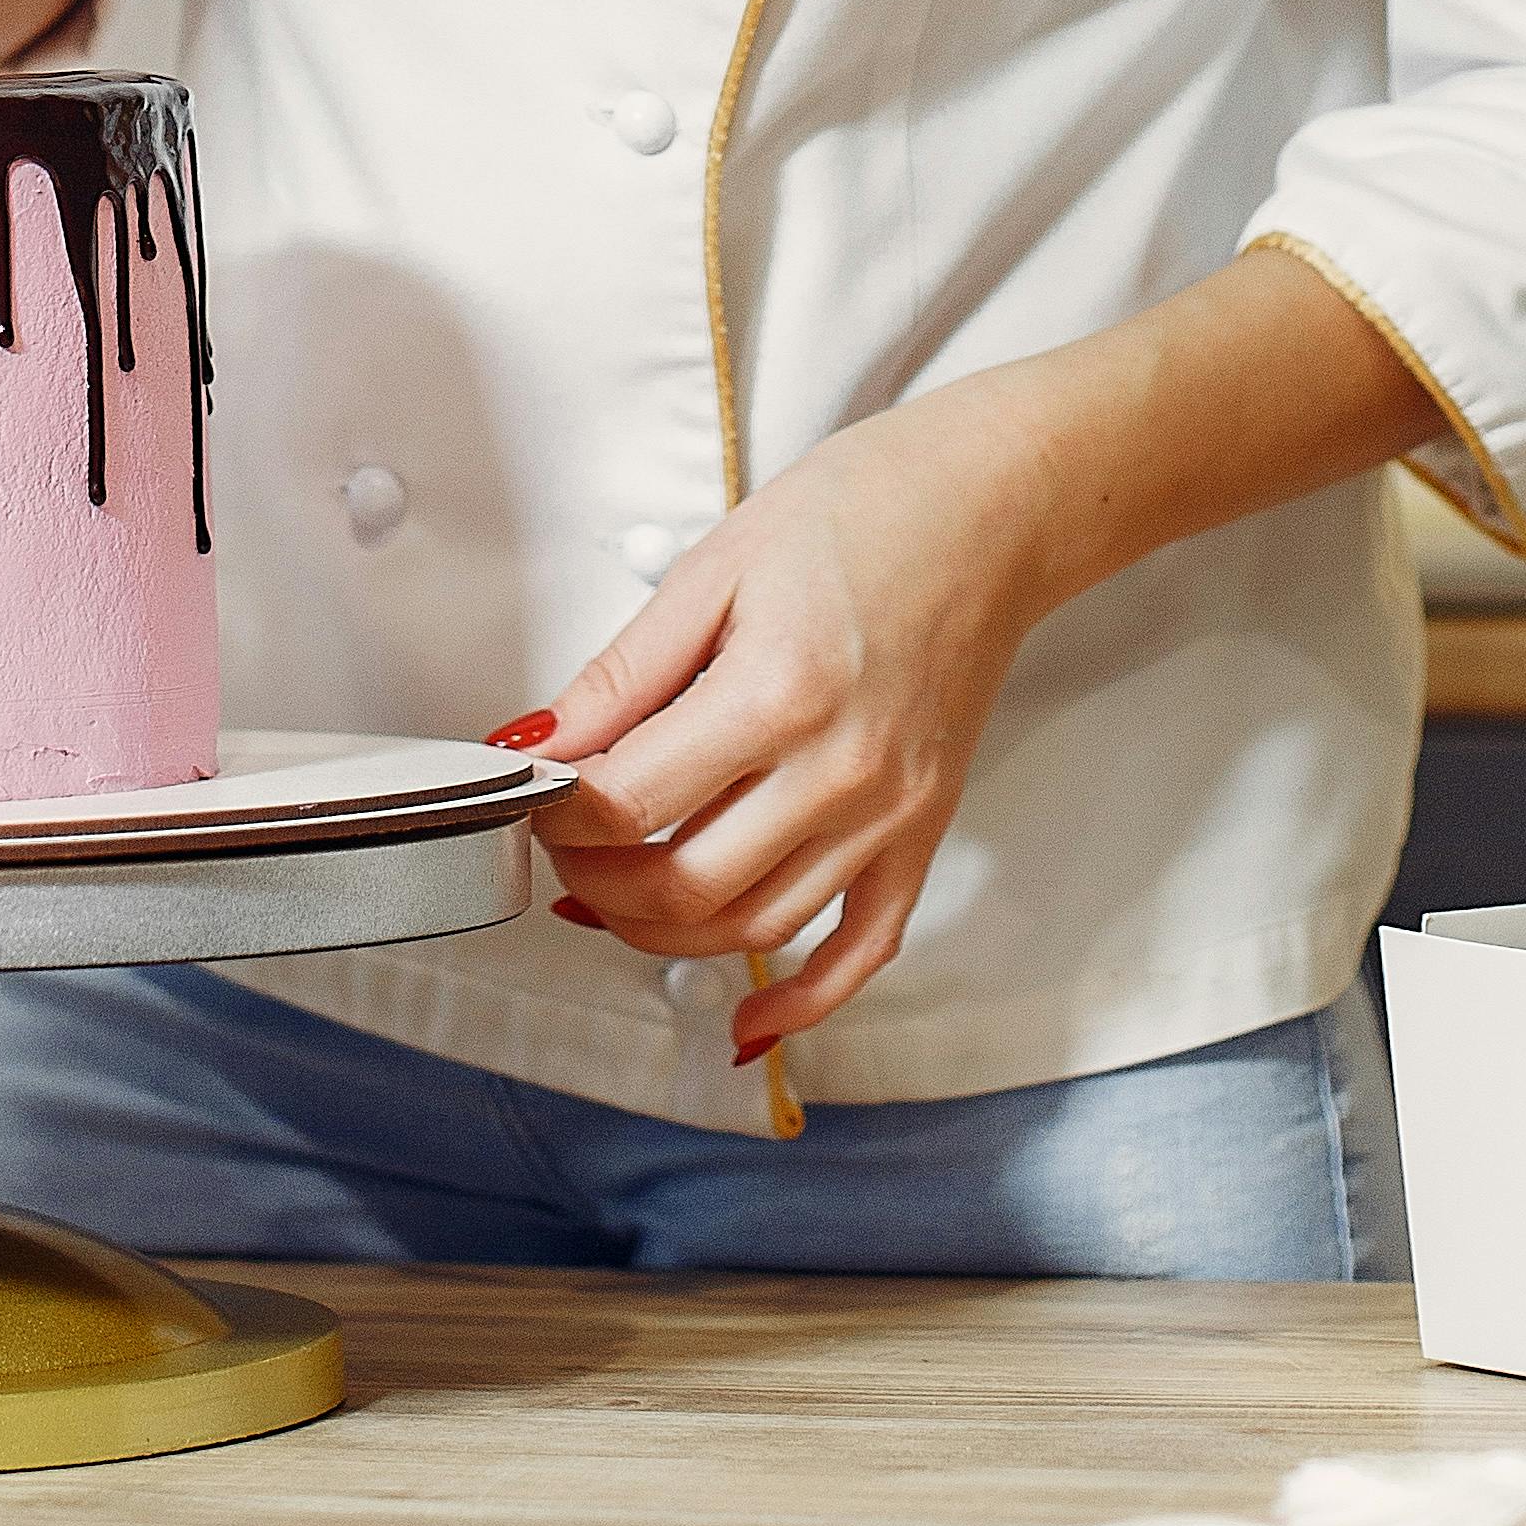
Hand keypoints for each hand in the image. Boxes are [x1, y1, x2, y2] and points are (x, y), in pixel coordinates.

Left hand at [529, 387, 1070, 1070]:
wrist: (991, 509)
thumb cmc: (865, 512)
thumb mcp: (718, 567)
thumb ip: (625, 671)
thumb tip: (539, 743)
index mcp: (780, 692)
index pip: (631, 800)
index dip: (559, 810)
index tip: (533, 789)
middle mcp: (841, 771)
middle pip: (685, 885)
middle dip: (596, 882)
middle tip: (561, 844)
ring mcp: (890, 813)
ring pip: (754, 927)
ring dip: (664, 932)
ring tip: (614, 895)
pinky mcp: (923, 831)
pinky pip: (862, 947)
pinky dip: (802, 1000)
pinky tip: (747, 1016)